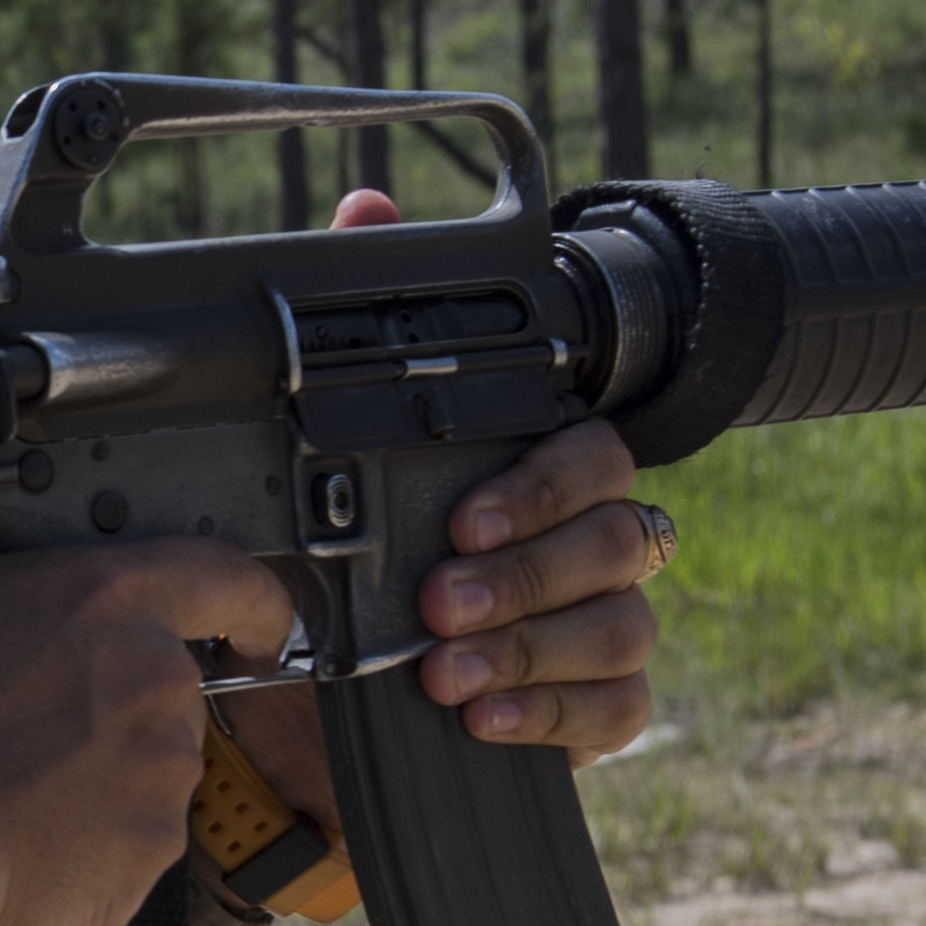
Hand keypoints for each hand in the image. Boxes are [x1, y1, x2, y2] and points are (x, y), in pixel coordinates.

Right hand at [0, 539, 303, 925]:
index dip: (251, 602)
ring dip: (102, 781)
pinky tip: (23, 840)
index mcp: (105, 598)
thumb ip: (31, 607)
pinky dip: (90, 847)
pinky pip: (133, 841)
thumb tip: (46, 630)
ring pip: (150, 770)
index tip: (259, 626)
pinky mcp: (152, 853)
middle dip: (115, 713)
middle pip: (167, 689)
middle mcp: (153, 677)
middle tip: (30, 736)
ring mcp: (162, 771)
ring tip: (11, 794)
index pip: (224, 575)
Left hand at [215, 189, 670, 814]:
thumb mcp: (320, 459)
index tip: (459, 520)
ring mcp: (598, 625)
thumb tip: (369, 208)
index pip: (591, 452)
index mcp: (535, 475)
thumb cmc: (333, 573)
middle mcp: (583, 544)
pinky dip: (549, 713)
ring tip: (443, 671)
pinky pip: (618, 708)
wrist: (304, 711)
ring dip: (528, 645)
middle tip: (436, 601)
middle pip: (620, 536)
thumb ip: (357, 336)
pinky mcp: (595, 709)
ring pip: (621, 624)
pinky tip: (479, 717)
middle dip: (525, 573)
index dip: (539, 484)